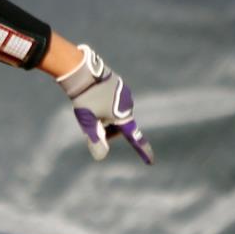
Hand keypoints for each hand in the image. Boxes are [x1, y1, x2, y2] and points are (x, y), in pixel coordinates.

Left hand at [55, 45, 153, 164]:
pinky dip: (105, 104)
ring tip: (91, 104)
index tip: (151, 161)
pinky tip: (94, 96)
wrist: (83, 72)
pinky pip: (113, 100)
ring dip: (105, 115)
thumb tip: (100, 157)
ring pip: (116, 112)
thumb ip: (95, 139)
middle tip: (91, 119)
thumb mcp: (87, 121)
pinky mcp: (120, 85)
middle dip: (107, 127)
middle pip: (119, 126)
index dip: (142, 150)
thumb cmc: (85, 98)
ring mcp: (125, 93)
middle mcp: (128, 105)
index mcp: (123, 116)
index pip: (134, 138)